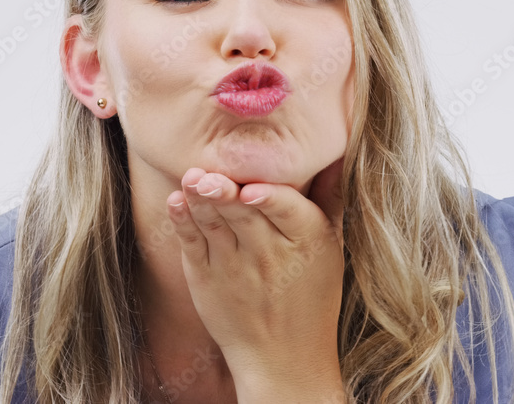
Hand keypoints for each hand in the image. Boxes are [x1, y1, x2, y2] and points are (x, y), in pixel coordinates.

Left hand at [166, 157, 346, 399]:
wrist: (284, 359)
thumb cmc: (312, 296)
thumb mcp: (332, 248)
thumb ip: (330, 199)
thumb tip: (337, 154)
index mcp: (305, 242)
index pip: (287, 211)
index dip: (268, 199)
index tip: (251, 189)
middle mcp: (269, 255)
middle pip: (243, 215)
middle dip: (224, 193)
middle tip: (205, 173)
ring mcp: (234, 268)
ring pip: (214, 225)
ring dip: (199, 200)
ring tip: (190, 179)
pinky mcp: (206, 279)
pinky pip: (192, 245)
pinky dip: (183, 223)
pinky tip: (176, 202)